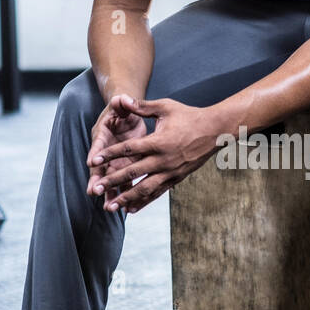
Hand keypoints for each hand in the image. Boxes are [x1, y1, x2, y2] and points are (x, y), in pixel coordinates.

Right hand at [86, 94, 147, 204]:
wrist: (128, 116)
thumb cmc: (123, 109)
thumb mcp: (122, 104)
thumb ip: (122, 103)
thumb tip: (122, 98)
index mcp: (102, 134)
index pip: (98, 144)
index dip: (95, 153)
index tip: (91, 162)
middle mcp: (105, 151)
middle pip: (99, 167)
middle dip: (97, 179)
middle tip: (94, 191)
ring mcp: (114, 161)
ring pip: (110, 179)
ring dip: (109, 192)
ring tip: (109, 207)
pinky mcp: (124, 167)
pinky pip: (123, 182)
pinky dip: (124, 194)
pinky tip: (125, 208)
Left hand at [88, 95, 225, 214]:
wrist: (216, 131)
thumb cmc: (189, 116)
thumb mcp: (165, 107)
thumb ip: (142, 107)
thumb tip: (123, 99)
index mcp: (158, 141)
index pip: (129, 149)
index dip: (110, 155)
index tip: (94, 161)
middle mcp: (163, 160)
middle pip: (133, 172)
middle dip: (112, 182)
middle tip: (95, 189)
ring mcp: (170, 172)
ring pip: (144, 188)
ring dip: (126, 198)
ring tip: (110, 207)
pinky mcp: (176, 179)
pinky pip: (157, 193)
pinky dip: (143, 202)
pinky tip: (130, 210)